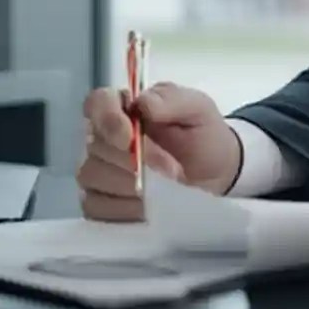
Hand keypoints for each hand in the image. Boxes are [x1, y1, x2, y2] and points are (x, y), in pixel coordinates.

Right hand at [77, 82, 242, 220]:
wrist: (217, 171)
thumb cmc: (204, 135)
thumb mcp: (198, 109)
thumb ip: (171, 100)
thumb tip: (141, 102)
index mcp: (125, 106)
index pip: (96, 103)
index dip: (106, 120)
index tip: (128, 139)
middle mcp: (106, 135)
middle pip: (95, 145)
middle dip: (130, 160)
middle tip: (168, 167)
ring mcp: (100, 168)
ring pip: (92, 176)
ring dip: (128, 185)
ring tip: (160, 187)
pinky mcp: (101, 198)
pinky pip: (95, 205)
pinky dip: (121, 208)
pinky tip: (145, 206)